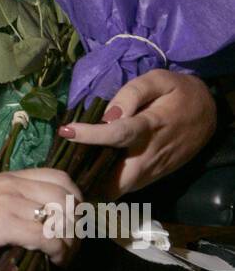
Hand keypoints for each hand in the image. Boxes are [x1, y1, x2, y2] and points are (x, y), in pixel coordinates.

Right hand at [0, 168, 83, 269]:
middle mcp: (13, 184)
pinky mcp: (2, 223)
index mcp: (11, 178)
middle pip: (67, 196)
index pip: (60, 178)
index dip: (76, 201)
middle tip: (73, 245)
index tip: (74, 226)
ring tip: (64, 256)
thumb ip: (15, 209)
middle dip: (78, 223)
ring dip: (71, 240)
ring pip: (61, 215)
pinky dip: (58, 251)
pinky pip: (46, 235)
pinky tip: (54, 262)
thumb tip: (45, 228)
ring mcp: (8, 202)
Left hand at [56, 68, 216, 199]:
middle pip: (115, 181)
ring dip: (94, 188)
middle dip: (88, 182)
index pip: (118, 134)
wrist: (209, 114)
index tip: (66, 131)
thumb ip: (132, 93)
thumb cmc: (179, 93)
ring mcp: (152, 171)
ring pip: (118, 191)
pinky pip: (125, 188)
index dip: (91, 134)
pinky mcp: (153, 178)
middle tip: (61, 171)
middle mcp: (150, 155)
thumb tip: (109, 114)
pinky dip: (105, 187)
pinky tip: (87, 174)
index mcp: (150, 126)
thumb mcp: (159, 79)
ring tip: (68, 174)